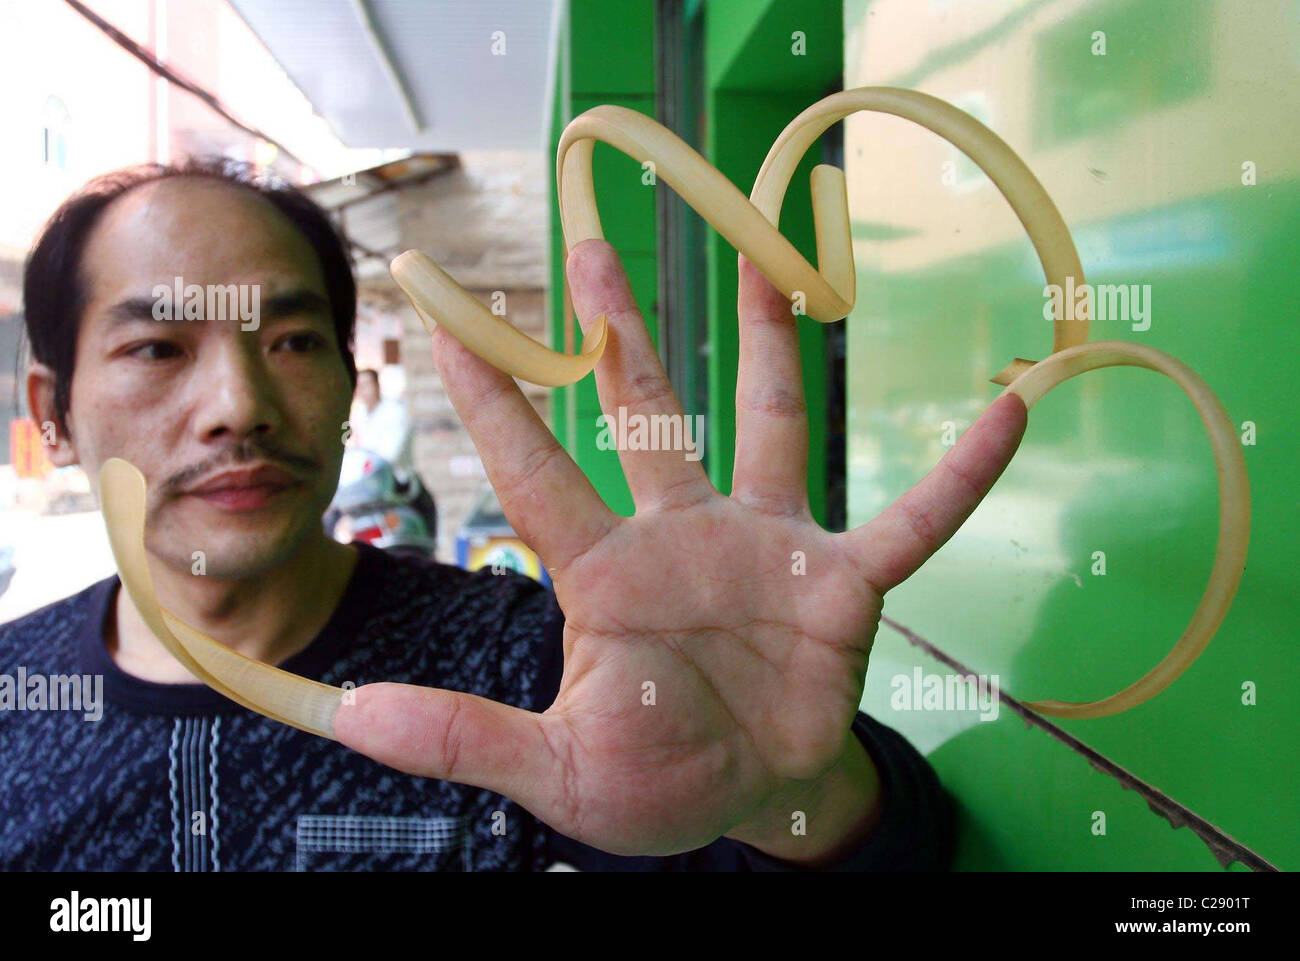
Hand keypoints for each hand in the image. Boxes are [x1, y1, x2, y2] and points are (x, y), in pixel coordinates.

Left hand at [334, 239, 1026, 859]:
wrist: (749, 801)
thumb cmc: (652, 778)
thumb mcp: (556, 770)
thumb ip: (468, 738)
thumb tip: (351, 720)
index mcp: (607, 577)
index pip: (539, 474)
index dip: (495, 401)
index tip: (447, 321)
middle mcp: (685, 536)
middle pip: (648, 415)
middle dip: (619, 333)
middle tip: (589, 245)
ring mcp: (771, 547)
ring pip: (771, 425)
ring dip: (772, 346)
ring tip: (772, 261)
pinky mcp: (847, 581)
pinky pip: (914, 522)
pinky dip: (957, 478)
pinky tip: (1008, 411)